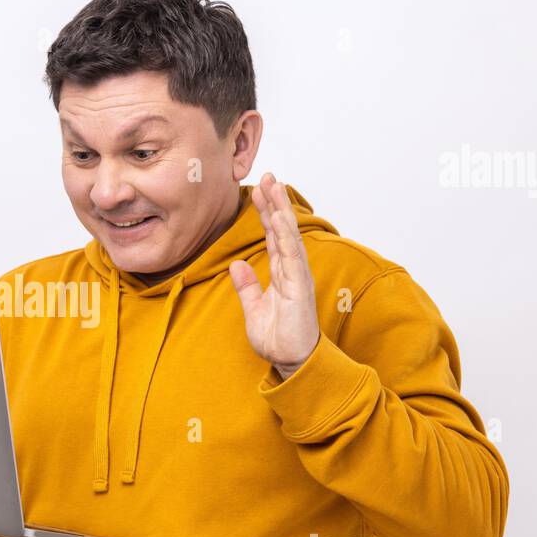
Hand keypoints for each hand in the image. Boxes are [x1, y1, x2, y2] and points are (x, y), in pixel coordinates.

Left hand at [228, 172, 320, 379]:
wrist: (292, 361)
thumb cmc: (278, 338)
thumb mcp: (254, 309)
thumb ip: (247, 287)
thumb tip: (237, 265)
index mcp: (281, 273)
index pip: (271, 236)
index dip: (265, 213)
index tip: (259, 190)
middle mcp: (291, 269)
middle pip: (281, 229)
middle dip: (275, 202)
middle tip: (268, 175)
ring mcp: (297, 276)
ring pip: (288, 236)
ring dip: (281, 210)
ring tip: (274, 186)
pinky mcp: (299, 286)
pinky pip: (291, 256)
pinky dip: (285, 235)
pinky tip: (279, 218)